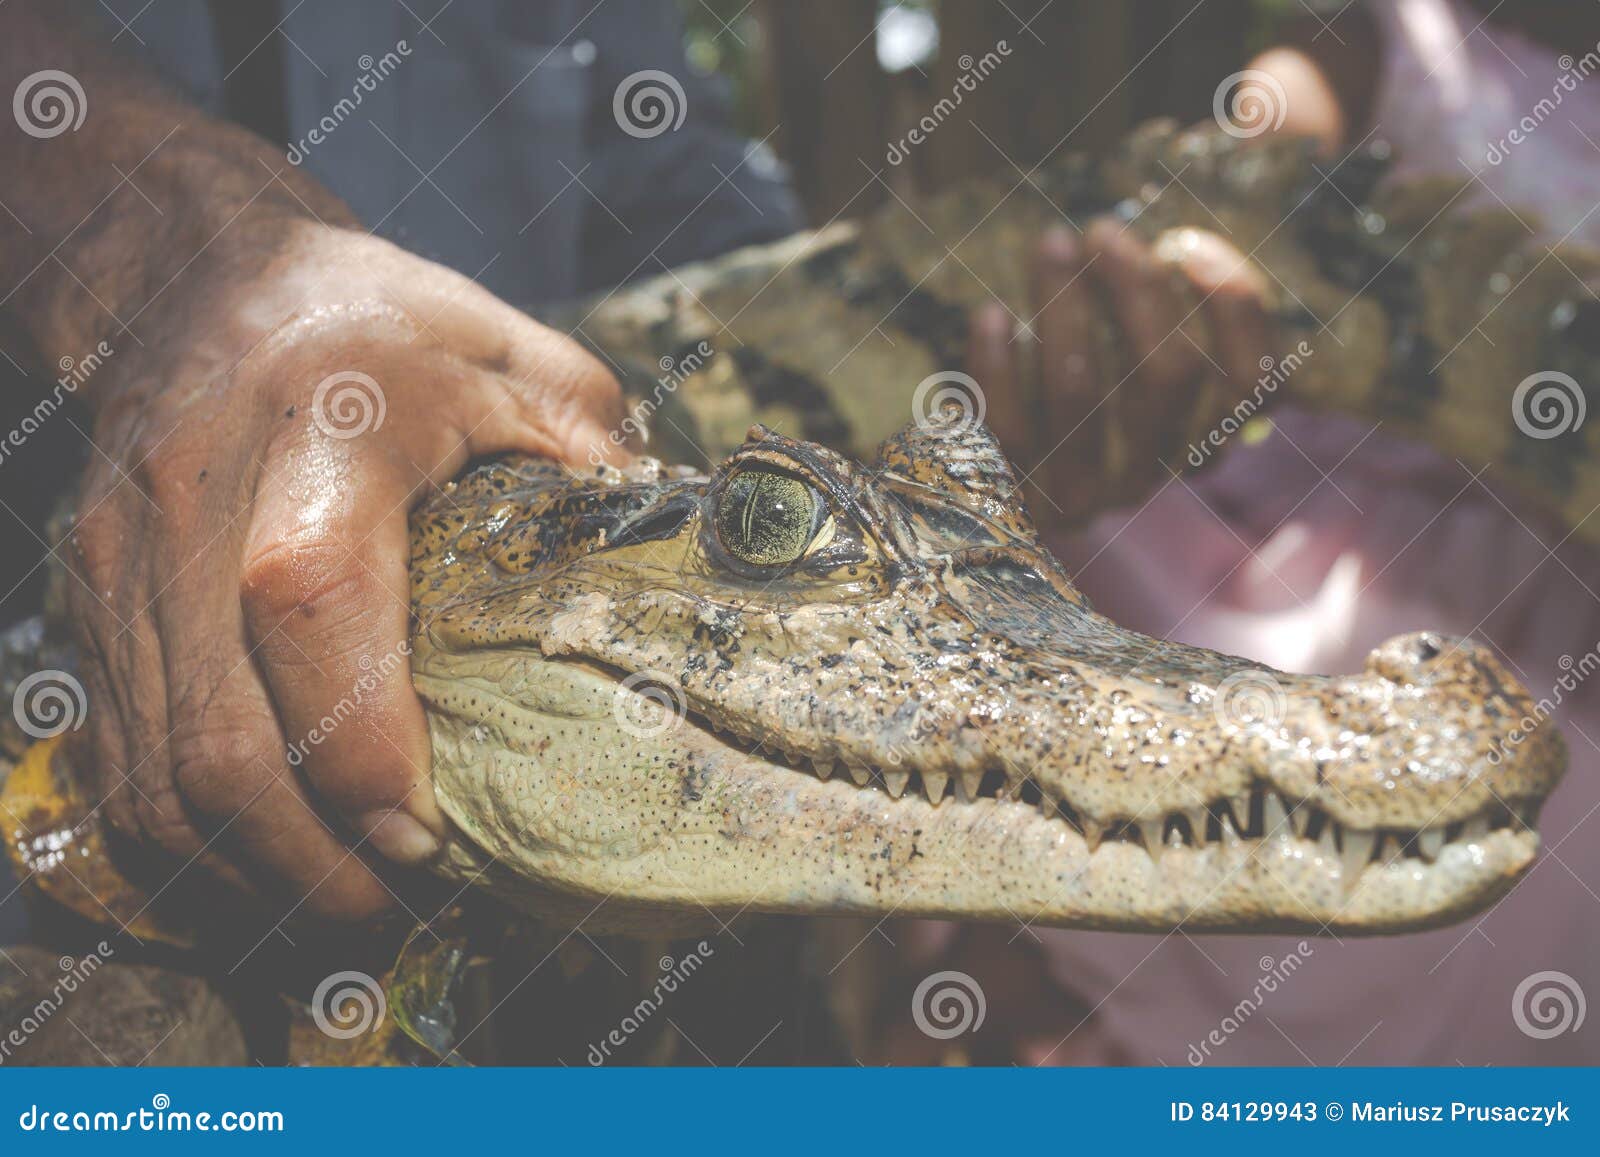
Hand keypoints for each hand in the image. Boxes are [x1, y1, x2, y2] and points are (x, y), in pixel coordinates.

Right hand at [68, 222, 625, 918]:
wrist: (190, 278)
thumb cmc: (371, 319)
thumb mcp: (502, 348)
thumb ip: (586, 442)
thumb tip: (658, 550)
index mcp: (323, 424)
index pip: (313, 604)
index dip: (366, 745)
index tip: (428, 832)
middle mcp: (195, 498)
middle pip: (219, 736)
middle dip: (311, 858)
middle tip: (395, 897)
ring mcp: (118, 556)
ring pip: (155, 772)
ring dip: (247, 867)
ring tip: (339, 893)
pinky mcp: (82, 596)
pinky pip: (113, 756)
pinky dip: (187, 832)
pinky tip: (261, 850)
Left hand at [968, 219, 1271, 527]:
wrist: (979, 499)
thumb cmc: (1064, 401)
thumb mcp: (1120, 363)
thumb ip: (1151, 317)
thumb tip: (1163, 249)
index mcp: (1194, 442)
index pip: (1251, 380)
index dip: (1233, 306)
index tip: (1187, 241)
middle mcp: (1148, 474)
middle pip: (1170, 373)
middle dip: (1139, 287)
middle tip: (1102, 229)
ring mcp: (1084, 494)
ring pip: (1082, 393)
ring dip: (1064, 304)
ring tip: (1049, 245)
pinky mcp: (1018, 497)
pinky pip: (1011, 425)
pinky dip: (999, 363)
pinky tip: (991, 314)